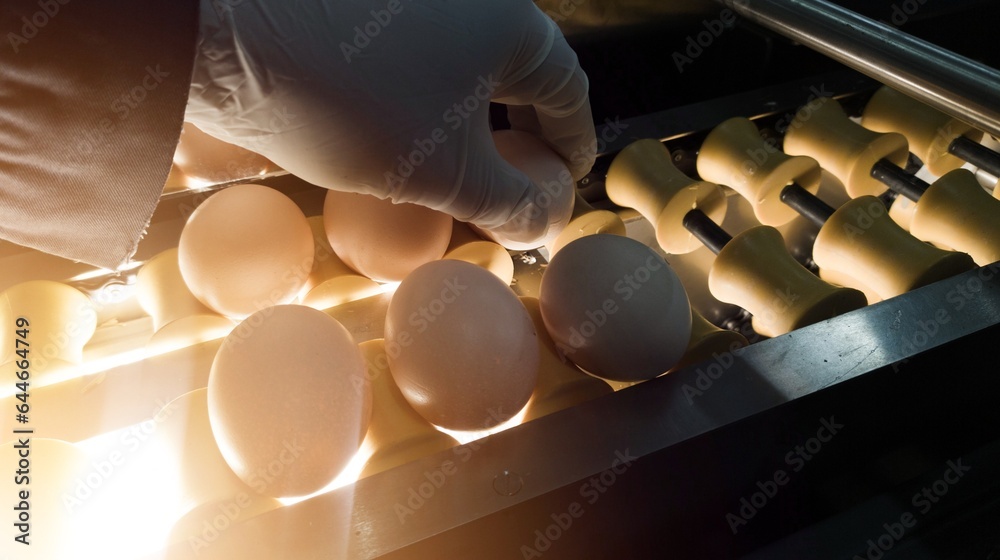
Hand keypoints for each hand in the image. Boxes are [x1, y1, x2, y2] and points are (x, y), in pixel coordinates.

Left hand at [184, 0, 595, 247]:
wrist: (225, 40)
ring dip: (471, 123)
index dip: (571, 144)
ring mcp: (419, 0)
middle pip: (518, 74)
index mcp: (509, 23)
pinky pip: (421, 57)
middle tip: (513, 187)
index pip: (567, 89)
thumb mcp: (445, 173)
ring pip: (466, 67)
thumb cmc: (353, 105)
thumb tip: (547, 223)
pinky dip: (428, 101)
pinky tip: (403, 139)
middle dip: (520, 136)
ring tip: (456, 176)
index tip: (564, 183)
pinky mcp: (369, 7)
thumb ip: (511, 204)